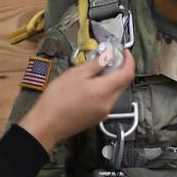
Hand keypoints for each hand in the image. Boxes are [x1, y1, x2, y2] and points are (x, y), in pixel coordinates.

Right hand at [19, 50, 135, 150]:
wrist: (47, 124)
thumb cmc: (57, 100)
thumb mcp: (75, 74)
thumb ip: (95, 65)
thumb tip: (107, 57)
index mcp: (105, 91)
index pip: (128, 74)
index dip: (129, 60)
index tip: (124, 52)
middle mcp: (108, 104)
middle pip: (123, 83)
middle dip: (119, 69)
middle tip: (107, 59)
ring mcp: (104, 113)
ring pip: (115, 92)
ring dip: (110, 80)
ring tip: (94, 73)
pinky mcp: (97, 118)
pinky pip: (106, 101)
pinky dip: (104, 90)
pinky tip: (89, 86)